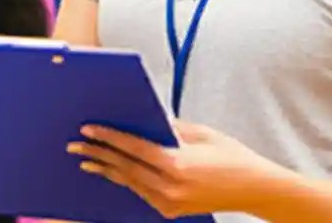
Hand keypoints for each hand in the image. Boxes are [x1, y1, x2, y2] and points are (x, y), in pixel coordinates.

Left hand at [67, 121, 286, 218]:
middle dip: (98, 154)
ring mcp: (170, 203)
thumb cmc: (232, 155)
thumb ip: (171, 127)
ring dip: (107, 170)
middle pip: (125, 167)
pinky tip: (112, 172)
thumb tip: (144, 120)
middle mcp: (170, 187)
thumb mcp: (201, 133)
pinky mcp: (171, 210)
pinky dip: (126, 180)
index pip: (133, 148)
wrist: (255, 189)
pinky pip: (142, 192)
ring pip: (130, 183)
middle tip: (76, 146)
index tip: (89, 130)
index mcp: (177, 164)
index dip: (109, 138)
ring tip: (86, 159)